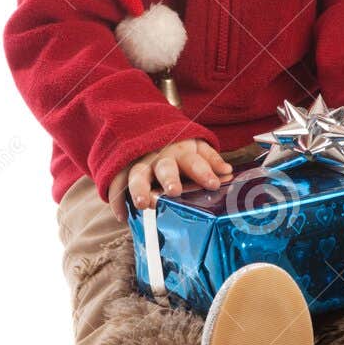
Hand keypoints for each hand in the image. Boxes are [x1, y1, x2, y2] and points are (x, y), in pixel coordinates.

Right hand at [107, 139, 233, 222]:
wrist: (145, 128)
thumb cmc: (177, 146)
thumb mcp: (195, 147)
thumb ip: (210, 158)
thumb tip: (226, 171)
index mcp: (181, 150)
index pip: (194, 161)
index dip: (203, 171)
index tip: (213, 184)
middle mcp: (160, 156)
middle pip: (165, 167)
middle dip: (169, 179)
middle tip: (174, 192)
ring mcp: (140, 162)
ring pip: (137, 173)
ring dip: (140, 188)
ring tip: (142, 204)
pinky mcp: (122, 169)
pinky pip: (117, 182)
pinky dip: (117, 199)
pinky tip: (122, 216)